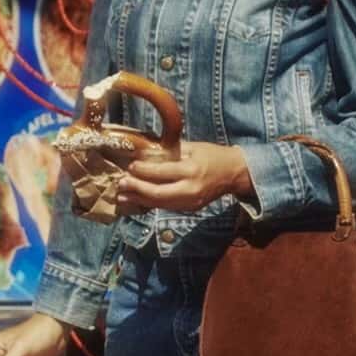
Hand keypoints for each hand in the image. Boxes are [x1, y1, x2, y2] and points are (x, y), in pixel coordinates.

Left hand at [116, 141, 253, 216]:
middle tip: (121, 184)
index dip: (144, 171)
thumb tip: (145, 151)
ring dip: (139, 200)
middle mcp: (190, 189)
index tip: (130, 166)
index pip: (162, 173)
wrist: (234, 174)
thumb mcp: (193, 147)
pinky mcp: (190, 208)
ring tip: (122, 197)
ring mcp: (190, 202)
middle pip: (158, 193)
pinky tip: (137, 200)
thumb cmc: (212, 155)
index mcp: (191, 170)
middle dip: (137, 189)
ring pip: (160, 204)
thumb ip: (170, 151)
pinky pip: (166, 207)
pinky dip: (150, 203)